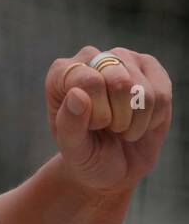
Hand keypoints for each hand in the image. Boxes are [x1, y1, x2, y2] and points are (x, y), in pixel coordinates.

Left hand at [47, 45, 172, 196]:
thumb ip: (69, 124)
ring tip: (122, 128)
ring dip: (136, 121)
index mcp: (61, 74)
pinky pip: (163, 94)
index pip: (89, 81)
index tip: (92, 127)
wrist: (111, 165)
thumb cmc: (86, 153)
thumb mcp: (73, 148)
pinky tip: (140, 122)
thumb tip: (77, 94)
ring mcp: (122, 59)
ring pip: (143, 91)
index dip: (98, 113)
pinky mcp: (150, 67)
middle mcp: (90, 59)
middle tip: (109, 129)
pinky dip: (153, 118)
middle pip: (119, 82)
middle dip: (119, 118)